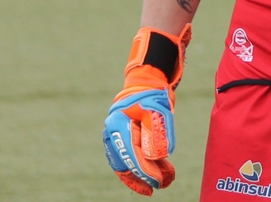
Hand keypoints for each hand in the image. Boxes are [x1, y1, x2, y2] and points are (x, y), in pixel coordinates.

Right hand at [103, 25, 190, 195]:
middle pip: (124, 163)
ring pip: (123, 164)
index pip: (131, 154)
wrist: (145, 84)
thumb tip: (157, 157)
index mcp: (118, 124)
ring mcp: (113, 137)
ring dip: (139, 177)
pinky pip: (125, 159)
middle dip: (142, 178)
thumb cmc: (153, 96)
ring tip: (157, 185)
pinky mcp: (119, 140)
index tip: (158, 181)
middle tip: (159, 186)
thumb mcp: (159, 111)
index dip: (145, 171)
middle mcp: (111, 132)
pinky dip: (135, 170)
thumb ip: (157, 133)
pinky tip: (148, 177)